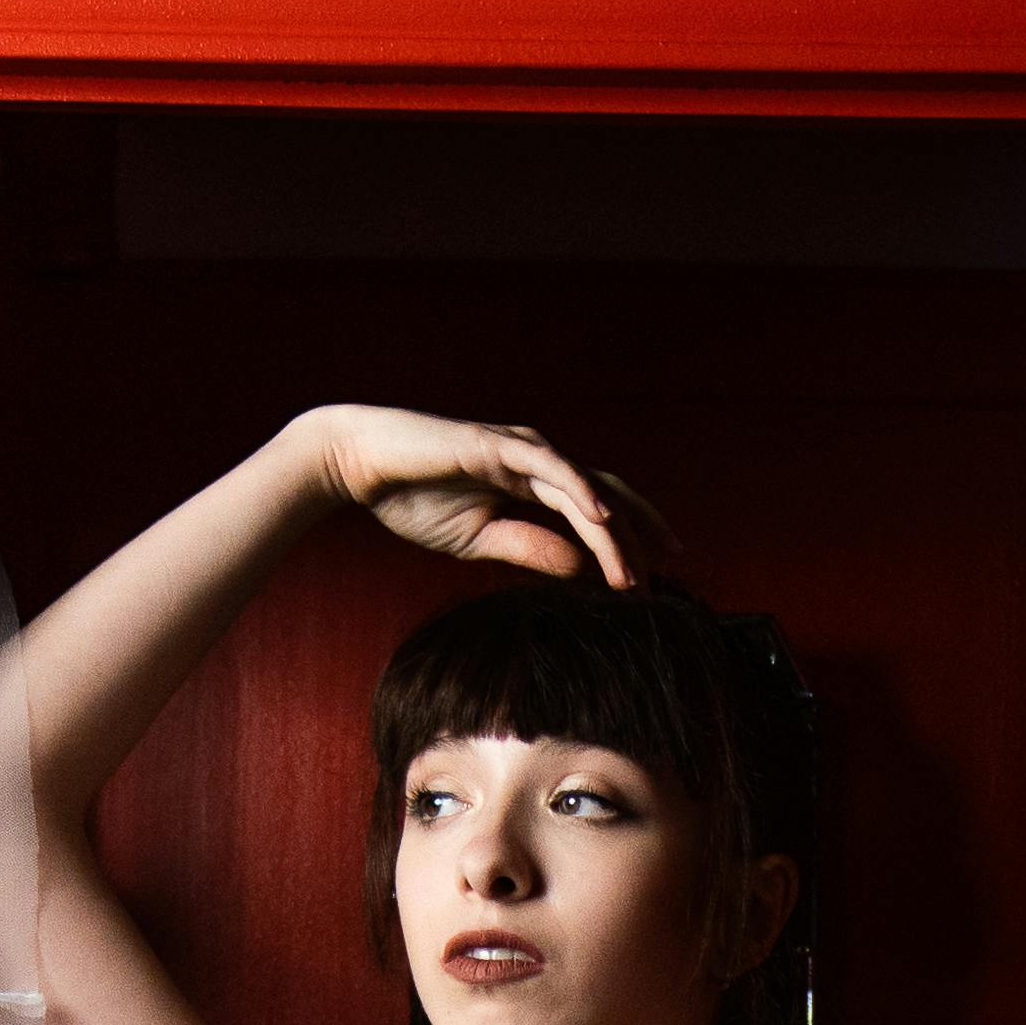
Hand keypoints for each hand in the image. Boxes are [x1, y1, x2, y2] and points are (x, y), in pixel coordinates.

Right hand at [317, 405, 637, 586]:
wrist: (362, 467)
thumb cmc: (412, 498)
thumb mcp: (480, 539)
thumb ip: (529, 550)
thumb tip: (578, 570)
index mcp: (531, 481)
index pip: (593, 508)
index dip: (625, 540)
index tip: (649, 578)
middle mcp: (535, 460)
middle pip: (603, 494)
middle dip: (637, 534)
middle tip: (663, 574)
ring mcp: (519, 449)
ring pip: (582, 488)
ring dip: (612, 531)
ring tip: (633, 571)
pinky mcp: (497, 446)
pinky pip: (550, 468)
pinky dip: (579, 490)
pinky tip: (602, 518)